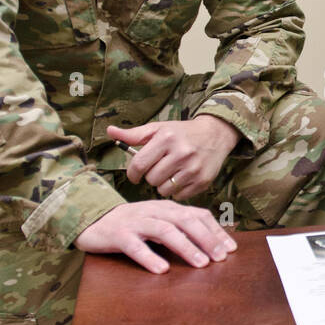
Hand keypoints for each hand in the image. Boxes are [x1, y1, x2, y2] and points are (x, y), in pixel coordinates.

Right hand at [74, 200, 237, 274]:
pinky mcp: (118, 235)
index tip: (232, 249)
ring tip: (201, 264)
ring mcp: (136, 222)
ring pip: (164, 231)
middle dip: (206, 239)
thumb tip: (213, 242)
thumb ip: (181, 228)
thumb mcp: (159, 221)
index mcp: (167, 208)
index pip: (198, 215)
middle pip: (185, 220)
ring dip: (186, 247)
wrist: (92, 220)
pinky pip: (135, 246)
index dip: (216, 231)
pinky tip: (162, 270)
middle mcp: (154, 211)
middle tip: (221, 257)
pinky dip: (149, 257)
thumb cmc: (132, 224)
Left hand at [109, 116, 240, 199]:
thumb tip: (109, 131)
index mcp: (166, 138)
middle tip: (159, 168)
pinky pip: (178, 196)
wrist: (215, 134)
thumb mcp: (158, 129)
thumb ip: (133, 134)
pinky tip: (181, 178)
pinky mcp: (203, 181)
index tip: (135, 174)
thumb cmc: (181, 133)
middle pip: (151, 179)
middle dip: (151, 176)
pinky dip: (176, 191)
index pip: (139, 165)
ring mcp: (193, 168)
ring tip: (170, 173)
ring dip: (163, 184)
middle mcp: (181, 153)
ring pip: (163, 190)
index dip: (133, 173)